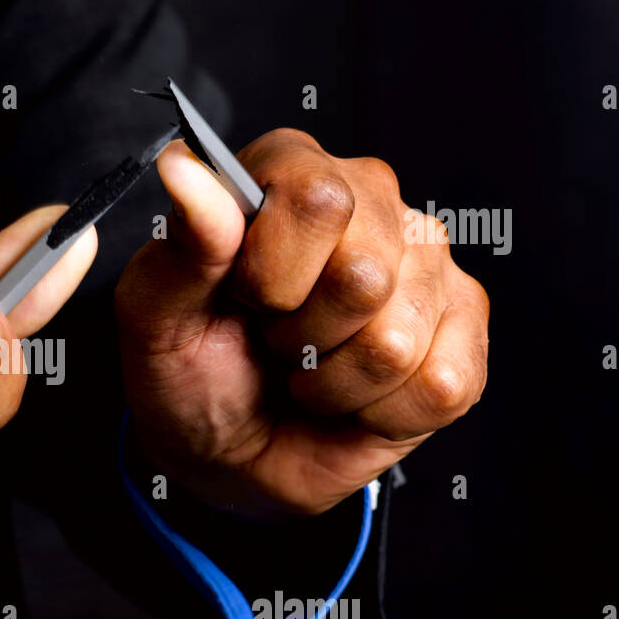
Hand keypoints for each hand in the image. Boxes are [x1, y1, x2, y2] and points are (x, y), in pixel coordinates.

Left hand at [115, 128, 488, 517]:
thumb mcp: (155, 315)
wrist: (225, 451)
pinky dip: (379, 415)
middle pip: (364, 275)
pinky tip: (352, 399)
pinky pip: (440, 387)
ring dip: (332, 384)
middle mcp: (374, 203)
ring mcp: (428, 267)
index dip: (270, 276)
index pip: (317, 201)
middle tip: (273, 341)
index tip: (241, 299)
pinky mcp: (464, 334)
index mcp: (295, 172)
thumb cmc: (190, 371)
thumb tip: (180, 167)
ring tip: (307, 370)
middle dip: (299, 336)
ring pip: (396, 342)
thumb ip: (180, 243)